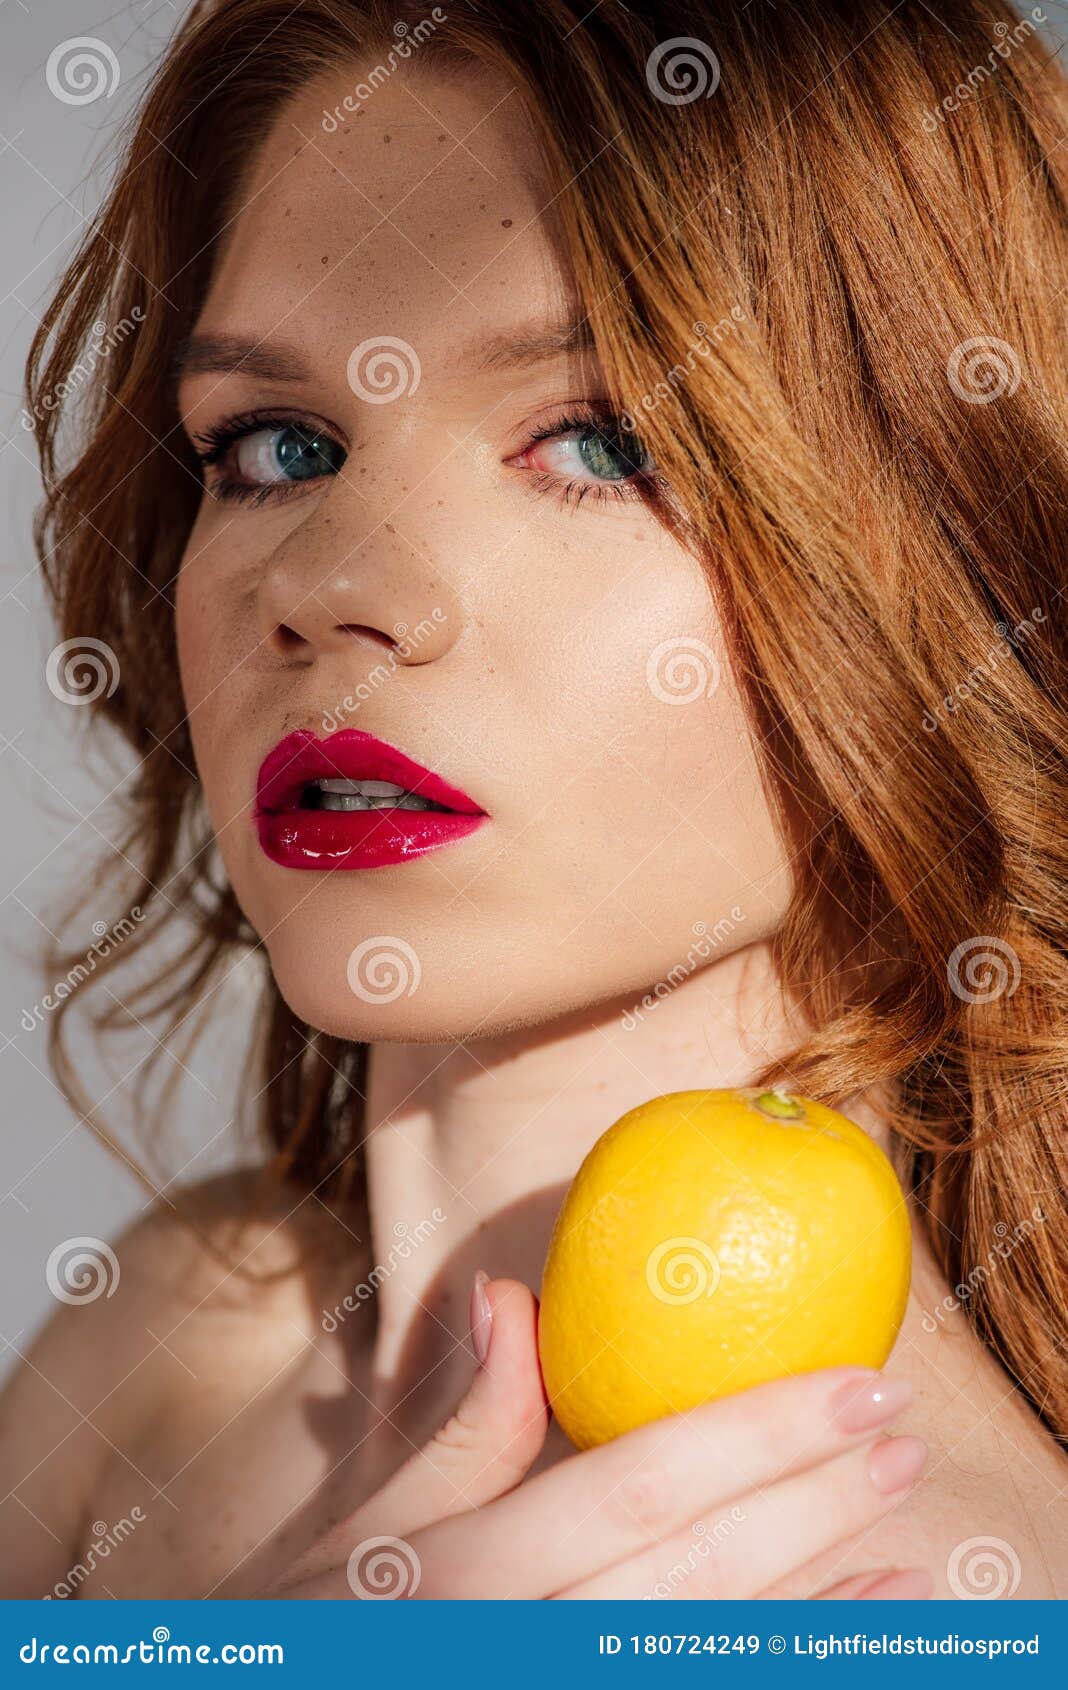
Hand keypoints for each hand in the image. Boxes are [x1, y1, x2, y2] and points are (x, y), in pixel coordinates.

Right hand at [266, 1276, 929, 1599]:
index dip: (756, 1432)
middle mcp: (519, 1646)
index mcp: (464, 1574)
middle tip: (904, 1433)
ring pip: (714, 1645)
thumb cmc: (308, 1638)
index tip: (852, 1380)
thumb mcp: (364, 1531)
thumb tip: (513, 1294)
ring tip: (910, 1532)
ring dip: (825, 1593)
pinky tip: (854, 1628)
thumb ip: (460, 1432)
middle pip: (699, 1568)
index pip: (636, 1487)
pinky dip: (786, 1657)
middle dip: (815, 1500)